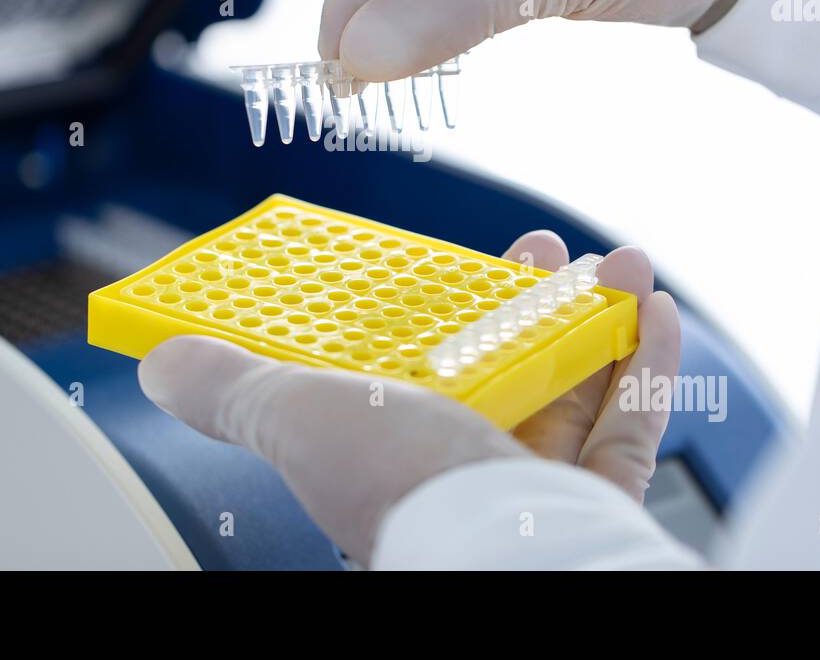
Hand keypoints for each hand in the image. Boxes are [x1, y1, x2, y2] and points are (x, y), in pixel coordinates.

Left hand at [137, 230, 680, 565]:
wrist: (516, 566)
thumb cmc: (412, 495)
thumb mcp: (302, 419)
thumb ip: (238, 391)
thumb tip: (164, 365)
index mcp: (392, 450)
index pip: (406, 375)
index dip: (433, 313)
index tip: (460, 264)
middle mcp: (461, 473)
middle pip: (503, 375)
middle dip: (529, 302)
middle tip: (546, 253)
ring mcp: (534, 491)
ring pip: (575, 393)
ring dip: (598, 319)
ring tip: (618, 265)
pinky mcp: (596, 506)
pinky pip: (632, 429)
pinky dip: (648, 366)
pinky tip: (655, 311)